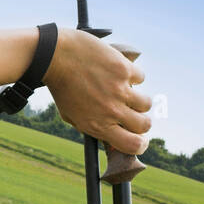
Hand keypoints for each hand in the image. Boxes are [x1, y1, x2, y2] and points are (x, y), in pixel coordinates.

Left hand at [44, 26, 151, 154]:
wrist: (57, 58)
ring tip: (124, 92)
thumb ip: (91, 125)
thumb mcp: (70, 115)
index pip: (132, 145)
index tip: (140, 141)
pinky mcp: (125, 70)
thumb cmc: (62, 88)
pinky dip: (132, 76)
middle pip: (144, 125)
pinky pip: (140, 78)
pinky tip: (116, 72)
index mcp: (97, 126)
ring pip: (146, 103)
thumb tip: (112, 134)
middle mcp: (111, 111)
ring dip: (138, 99)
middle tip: (133, 114)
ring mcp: (120, 91)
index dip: (139, 145)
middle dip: (142, 122)